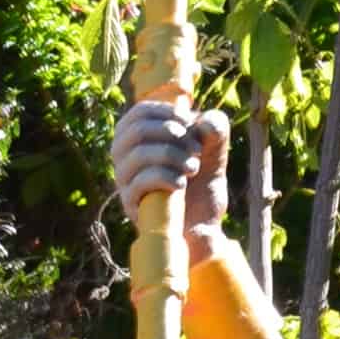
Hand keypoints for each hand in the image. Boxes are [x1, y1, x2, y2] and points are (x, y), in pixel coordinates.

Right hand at [111, 99, 228, 252]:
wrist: (202, 226)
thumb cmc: (202, 184)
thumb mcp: (214, 152)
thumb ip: (215, 129)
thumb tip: (204, 122)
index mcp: (138, 137)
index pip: (140, 113)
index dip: (166, 111)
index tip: (190, 122)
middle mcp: (124, 156)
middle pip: (138, 130)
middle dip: (172, 134)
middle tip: (196, 149)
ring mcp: (124, 181)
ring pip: (139, 154)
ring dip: (172, 155)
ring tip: (194, 167)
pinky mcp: (130, 204)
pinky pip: (140, 182)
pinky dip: (165, 177)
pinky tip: (182, 183)